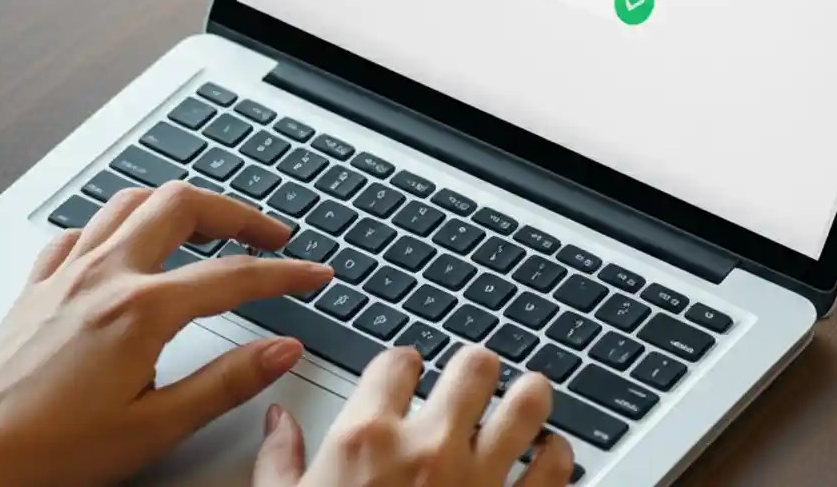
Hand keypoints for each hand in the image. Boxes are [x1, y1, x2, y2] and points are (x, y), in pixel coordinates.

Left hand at [0, 182, 333, 486]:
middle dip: (236, 212)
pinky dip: (116, 225)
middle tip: (268, 235)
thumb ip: (228, 382)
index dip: (285, 273)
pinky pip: (81, 231)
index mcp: (140, 311)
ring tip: (209, 224)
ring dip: (178, 205)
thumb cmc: (51, 451)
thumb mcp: (157, 425)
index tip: (314, 274)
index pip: (234, 275)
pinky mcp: (38, 285)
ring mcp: (66, 274)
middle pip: (182, 205)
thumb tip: (281, 351)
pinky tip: (126, 246)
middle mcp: (103, 277)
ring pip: (130, 202)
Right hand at [252, 346, 574, 486]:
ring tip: (527, 399)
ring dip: (530, 399)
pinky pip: (558, 466)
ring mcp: (479, 481)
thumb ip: (279, 462)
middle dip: (477, 367)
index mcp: (365, 440)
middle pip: (475, 366)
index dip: (406, 362)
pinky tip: (548, 458)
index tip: (410, 370)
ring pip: (529, 404)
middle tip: (476, 378)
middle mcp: (428, 448)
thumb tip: (278, 423)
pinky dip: (558, 456)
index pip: (398, 361)